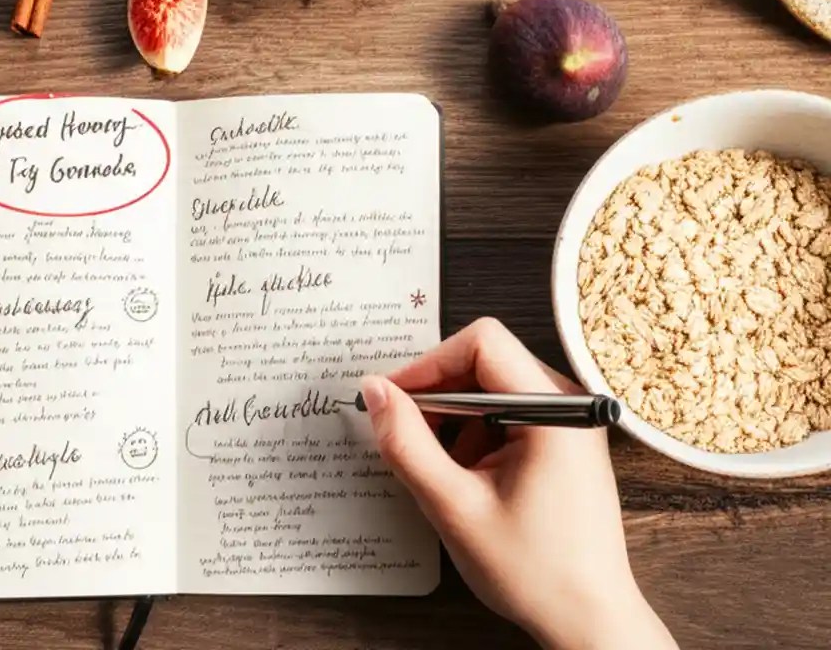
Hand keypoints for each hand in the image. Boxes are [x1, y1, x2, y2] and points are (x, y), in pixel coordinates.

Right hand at [360, 318, 675, 649]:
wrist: (588, 620)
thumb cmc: (533, 572)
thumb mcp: (454, 507)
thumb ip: (407, 443)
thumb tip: (374, 391)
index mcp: (555, 412)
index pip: (482, 343)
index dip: (428, 363)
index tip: (392, 398)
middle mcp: (570, 406)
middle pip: (486, 360)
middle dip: (437, 394)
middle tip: (404, 435)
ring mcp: (570, 423)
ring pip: (493, 388)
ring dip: (454, 419)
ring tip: (442, 471)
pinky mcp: (564, 443)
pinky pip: (508, 414)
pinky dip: (474, 435)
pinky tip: (466, 478)